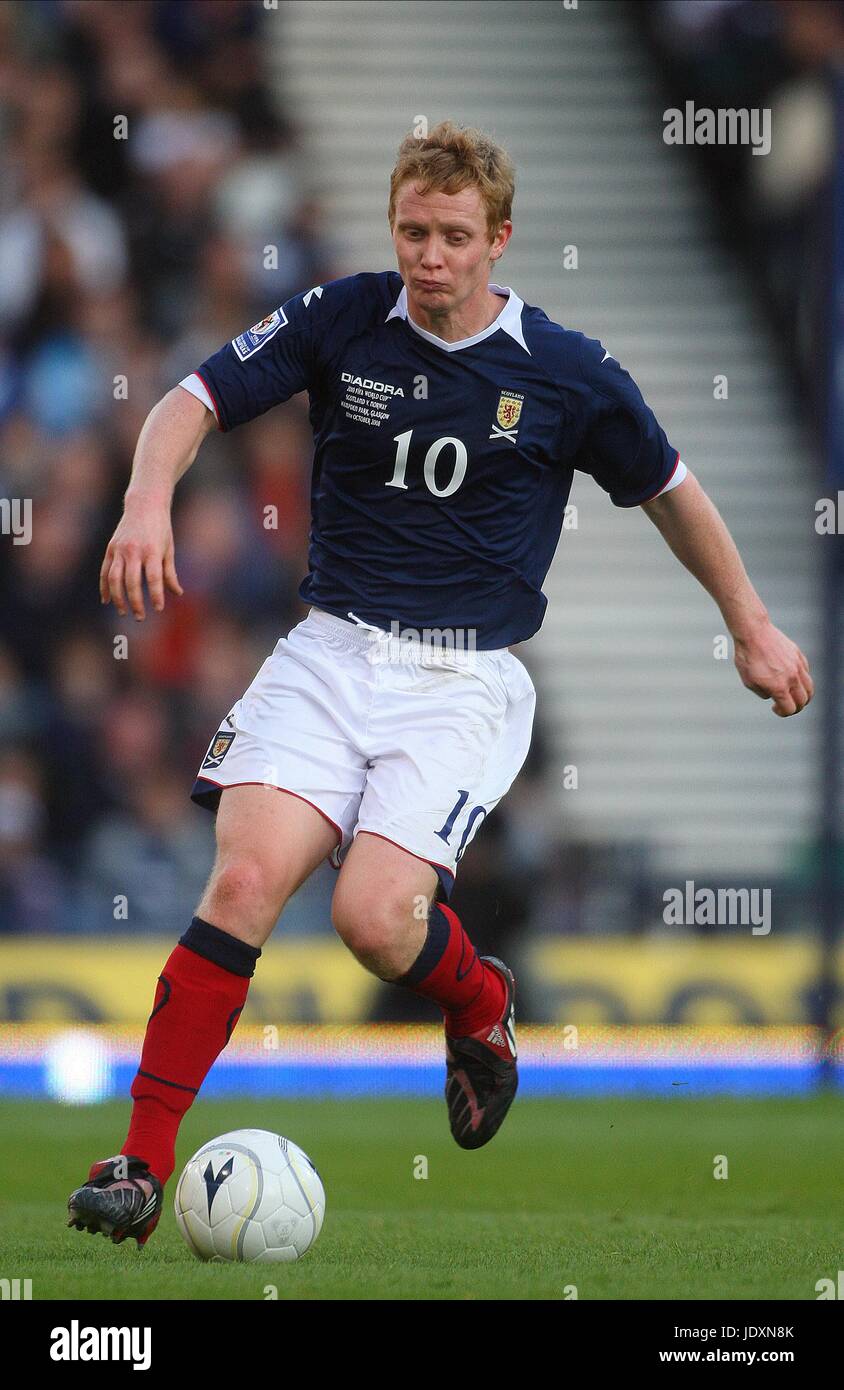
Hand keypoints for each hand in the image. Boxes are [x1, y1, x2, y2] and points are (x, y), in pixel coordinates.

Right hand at [99, 497, 182, 619]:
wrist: (144, 504)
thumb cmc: (161, 528)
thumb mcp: (169, 548)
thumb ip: (170, 573)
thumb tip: (177, 593)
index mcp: (152, 550)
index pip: (154, 578)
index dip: (156, 595)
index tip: (158, 609)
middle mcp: (134, 550)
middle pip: (132, 582)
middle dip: (136, 602)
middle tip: (140, 617)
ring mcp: (120, 549)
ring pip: (115, 579)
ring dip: (119, 598)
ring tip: (124, 612)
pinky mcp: (111, 548)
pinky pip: (105, 571)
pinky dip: (105, 587)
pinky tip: (107, 600)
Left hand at [734, 621, 813, 716]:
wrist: (754, 633)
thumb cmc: (747, 657)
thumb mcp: (749, 681)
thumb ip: (763, 693)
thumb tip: (772, 696)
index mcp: (779, 687)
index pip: (790, 709)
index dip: (783, 713)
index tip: (775, 708)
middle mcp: (792, 678)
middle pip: (803, 701)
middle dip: (795, 707)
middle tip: (785, 705)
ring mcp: (798, 666)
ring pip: (810, 688)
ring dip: (803, 696)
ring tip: (793, 695)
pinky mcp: (799, 656)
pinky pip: (806, 673)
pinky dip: (802, 680)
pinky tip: (791, 678)